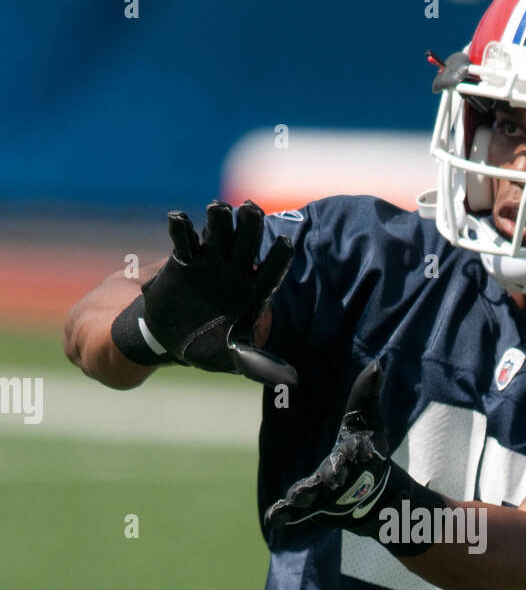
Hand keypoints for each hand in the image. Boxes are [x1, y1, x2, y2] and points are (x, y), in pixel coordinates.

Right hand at [140, 199, 298, 385]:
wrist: (169, 338)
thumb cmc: (206, 348)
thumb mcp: (232, 358)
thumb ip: (258, 364)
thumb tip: (292, 381)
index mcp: (253, 293)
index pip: (271, 273)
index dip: (277, 259)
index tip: (285, 244)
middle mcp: (236, 272)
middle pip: (248, 244)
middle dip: (250, 227)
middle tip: (251, 210)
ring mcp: (211, 262)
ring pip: (220, 234)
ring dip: (219, 220)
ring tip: (217, 207)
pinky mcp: (185, 258)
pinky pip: (185, 240)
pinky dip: (181, 229)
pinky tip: (178, 220)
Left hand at [265, 361, 390, 530]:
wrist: (372, 500)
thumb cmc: (368, 454)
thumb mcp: (368, 424)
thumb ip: (366, 398)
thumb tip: (377, 364)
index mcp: (356, 456)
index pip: (358, 452)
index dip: (360, 452)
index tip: (362, 449)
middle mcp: (343, 478)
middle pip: (338, 476)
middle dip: (336, 476)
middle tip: (330, 478)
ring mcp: (325, 496)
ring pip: (316, 496)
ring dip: (307, 496)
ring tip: (295, 498)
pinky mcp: (309, 508)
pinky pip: (293, 512)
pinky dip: (283, 514)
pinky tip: (271, 517)